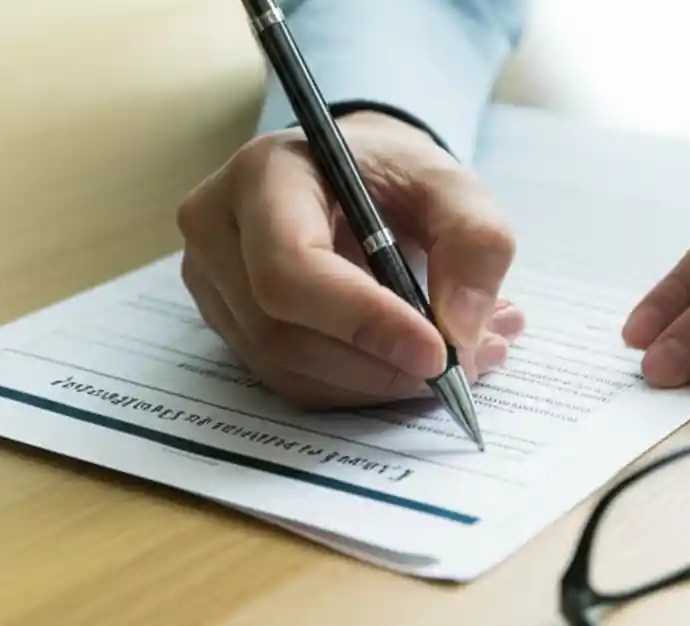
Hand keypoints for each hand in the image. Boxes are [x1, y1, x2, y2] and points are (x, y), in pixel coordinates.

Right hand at [177, 111, 523, 409]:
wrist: (352, 178)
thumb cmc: (393, 174)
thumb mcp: (450, 183)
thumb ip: (475, 240)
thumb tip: (461, 330)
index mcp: (261, 176)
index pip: (289, 267)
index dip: (363, 321)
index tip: (438, 353)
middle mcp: (218, 231)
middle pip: (284, 333)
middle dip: (382, 364)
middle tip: (466, 365)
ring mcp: (214, 286)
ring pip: (291, 370)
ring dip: (380, 383)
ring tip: (457, 361)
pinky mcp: (231, 328)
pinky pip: (295, 382)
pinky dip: (363, 387)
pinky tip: (413, 365)